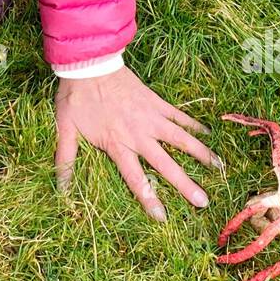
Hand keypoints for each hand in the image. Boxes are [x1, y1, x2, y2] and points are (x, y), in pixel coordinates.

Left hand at [54, 65, 220, 221]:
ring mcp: (150, 116)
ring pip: (180, 139)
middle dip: (185, 184)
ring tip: (220, 167)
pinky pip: (179, 115)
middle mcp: (139, 133)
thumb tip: (59, 187)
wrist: (89, 63)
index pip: (136, 178)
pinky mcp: (156, 101)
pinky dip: (194, 125)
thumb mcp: (66, 129)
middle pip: (166, 164)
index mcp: (117, 144)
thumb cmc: (76, 98)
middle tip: (203, 202)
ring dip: (200, 153)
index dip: (149, 199)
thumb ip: (65, 159)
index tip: (163, 218)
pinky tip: (208, 134)